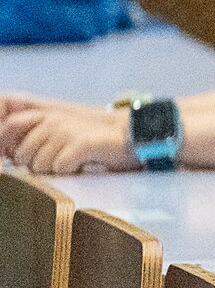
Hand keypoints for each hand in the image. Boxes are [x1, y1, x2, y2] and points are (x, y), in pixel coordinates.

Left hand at [0, 103, 130, 173]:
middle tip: (58, 162)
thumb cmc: (91, 143)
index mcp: (44, 116)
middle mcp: (52, 120)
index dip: (8, 147)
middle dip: (37, 165)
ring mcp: (66, 130)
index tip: (17, 159)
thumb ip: (34, 143)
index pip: (9, 126)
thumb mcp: (58, 137)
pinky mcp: (81, 143)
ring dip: (55, 170)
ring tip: (72, 162)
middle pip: (23, 155)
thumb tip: (11, 156)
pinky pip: (60, 167)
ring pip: (40, 165)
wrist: (130, 139)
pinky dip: (70, 170)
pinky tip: (81, 163)